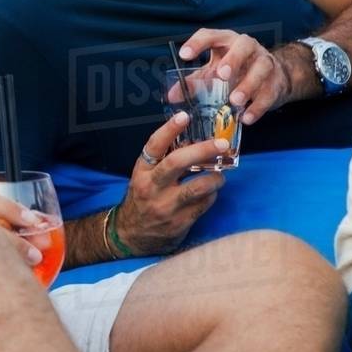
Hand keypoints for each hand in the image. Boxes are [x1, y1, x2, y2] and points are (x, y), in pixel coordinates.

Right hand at [114, 111, 227, 255]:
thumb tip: (193, 142)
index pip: (153, 146)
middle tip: (221, 144)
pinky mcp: (179, 222)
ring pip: (196, 187)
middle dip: (201, 151)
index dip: (169, 130)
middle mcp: (151, 187)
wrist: (130, 234)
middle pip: (176, 163)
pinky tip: (212, 192)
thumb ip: (163, 162)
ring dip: (215, 178)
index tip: (184, 116)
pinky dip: (212, 195)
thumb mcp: (145, 177)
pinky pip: (203, 205)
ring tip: (221, 174)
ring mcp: (165, 206)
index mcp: (142, 171)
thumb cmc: (142, 199)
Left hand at [179, 28, 291, 124]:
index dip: (197, 43)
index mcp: (227, 41)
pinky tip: (246, 118)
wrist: (273, 75)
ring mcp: (265, 63)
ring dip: (248, 85)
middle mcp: (248, 47)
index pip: (211, 35)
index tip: (184, 55)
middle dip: (233, 59)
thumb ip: (194, 81)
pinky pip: (269, 92)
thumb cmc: (236, 69)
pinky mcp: (276, 82)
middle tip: (222, 75)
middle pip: (244, 45)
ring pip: (261, 68)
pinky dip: (258, 106)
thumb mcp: (213, 71)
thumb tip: (172, 96)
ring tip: (234, 101)